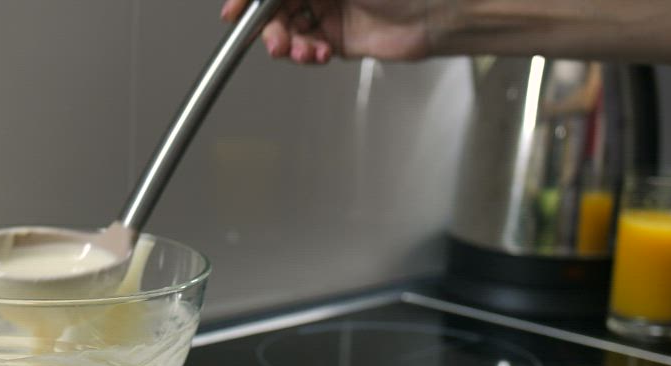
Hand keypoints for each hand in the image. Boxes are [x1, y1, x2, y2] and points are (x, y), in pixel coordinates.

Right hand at [220, 0, 435, 63]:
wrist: (437, 12)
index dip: (248, 0)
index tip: (232, 12)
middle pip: (275, 7)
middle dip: (268, 26)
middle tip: (274, 40)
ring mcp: (329, 12)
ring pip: (289, 31)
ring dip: (287, 44)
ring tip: (300, 51)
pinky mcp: (338, 40)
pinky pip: (308, 50)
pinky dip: (306, 55)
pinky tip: (317, 54)